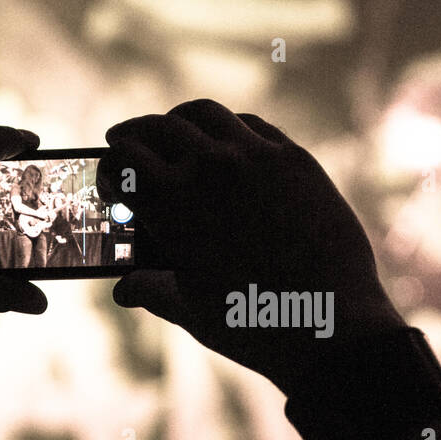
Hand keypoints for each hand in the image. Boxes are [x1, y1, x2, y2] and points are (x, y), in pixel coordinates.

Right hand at [99, 100, 404, 394]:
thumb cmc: (254, 325)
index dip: (109, 169)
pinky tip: (228, 144)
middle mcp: (208, 167)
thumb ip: (152, 291)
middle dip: (134, 137)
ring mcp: (256, 156)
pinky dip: (229, 129)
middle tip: (127, 143)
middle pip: (156, 129)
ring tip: (175, 133)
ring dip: (179, 121)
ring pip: (204, 114)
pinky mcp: (295, 159)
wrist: (331, 325)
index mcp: (171, 204)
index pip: (122, 161)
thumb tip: (125, 289)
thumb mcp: (191, 310)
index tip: (112, 181)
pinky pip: (252, 126)